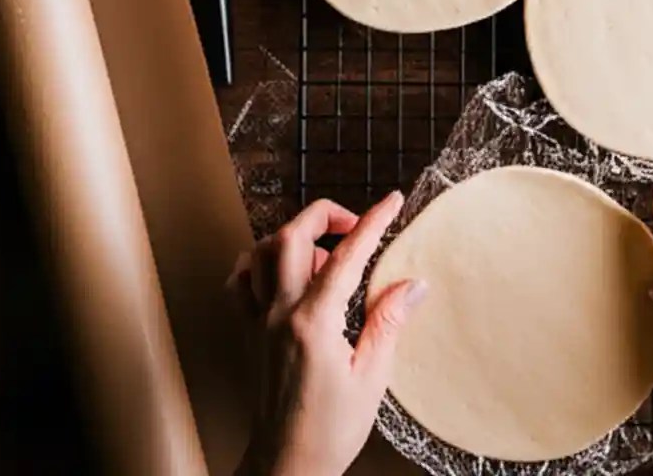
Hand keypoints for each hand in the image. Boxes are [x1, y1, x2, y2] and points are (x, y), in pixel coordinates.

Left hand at [227, 193, 427, 475]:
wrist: (287, 463)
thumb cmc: (331, 429)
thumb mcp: (372, 376)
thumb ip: (388, 322)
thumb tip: (412, 284)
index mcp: (314, 322)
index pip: (345, 256)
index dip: (372, 223)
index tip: (391, 202)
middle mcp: (278, 314)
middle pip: (290, 236)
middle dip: (326, 216)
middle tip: (355, 225)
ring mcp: (256, 321)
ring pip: (260, 252)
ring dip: (292, 237)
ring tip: (323, 253)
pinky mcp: (246, 333)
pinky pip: (240, 282)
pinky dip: (258, 263)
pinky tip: (282, 272)